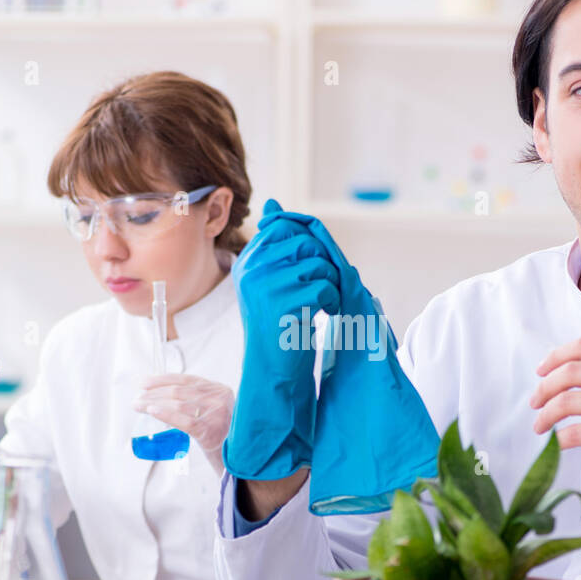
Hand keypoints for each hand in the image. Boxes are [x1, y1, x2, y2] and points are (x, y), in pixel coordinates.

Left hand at [134, 374, 234, 474]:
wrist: (237, 455)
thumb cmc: (219, 432)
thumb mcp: (212, 409)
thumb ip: (195, 399)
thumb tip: (158, 394)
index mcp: (218, 389)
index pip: (186, 379)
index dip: (162, 379)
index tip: (143, 383)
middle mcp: (219, 397)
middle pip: (178, 391)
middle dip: (153, 394)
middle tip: (136, 398)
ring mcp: (216, 414)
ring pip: (178, 404)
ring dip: (154, 403)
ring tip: (138, 406)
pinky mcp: (210, 430)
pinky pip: (184, 421)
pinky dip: (166, 414)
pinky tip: (152, 412)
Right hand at [224, 199, 339, 480]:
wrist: (274, 375)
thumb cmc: (281, 330)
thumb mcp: (276, 282)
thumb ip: (277, 245)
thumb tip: (273, 204)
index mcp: (248, 261)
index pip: (286, 226)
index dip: (310, 246)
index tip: (311, 275)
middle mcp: (250, 269)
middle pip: (305, 241)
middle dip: (324, 264)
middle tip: (323, 292)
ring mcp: (263, 285)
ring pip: (317, 262)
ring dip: (331, 284)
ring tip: (323, 306)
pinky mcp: (281, 303)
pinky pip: (322, 286)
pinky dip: (332, 302)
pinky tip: (323, 318)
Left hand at [529, 306, 580, 540]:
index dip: (554, 358)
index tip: (540, 373)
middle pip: (570, 372)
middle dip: (544, 388)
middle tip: (534, 402)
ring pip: (568, 402)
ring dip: (546, 416)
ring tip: (539, 426)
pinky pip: (578, 433)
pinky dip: (560, 439)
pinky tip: (557, 443)